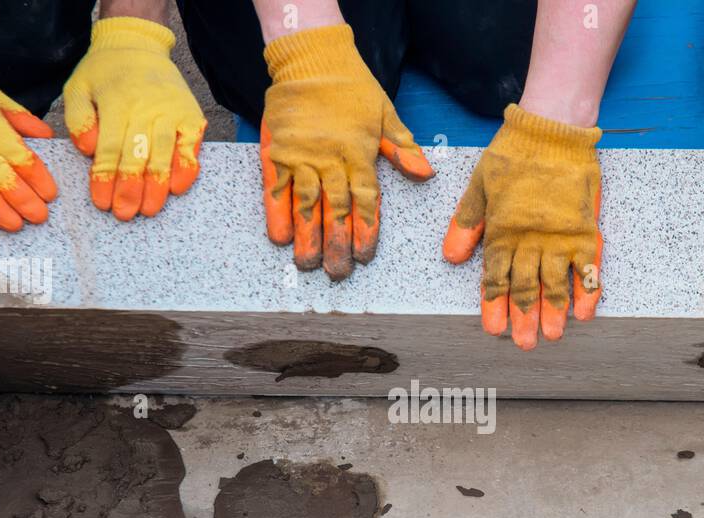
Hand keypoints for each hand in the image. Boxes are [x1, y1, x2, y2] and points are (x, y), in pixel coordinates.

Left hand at [64, 17, 206, 220]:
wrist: (138, 44)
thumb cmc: (104, 72)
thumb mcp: (78, 88)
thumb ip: (78, 119)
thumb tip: (88, 150)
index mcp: (116, 101)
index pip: (110, 148)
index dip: (105, 178)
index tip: (102, 202)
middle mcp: (146, 106)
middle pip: (137, 156)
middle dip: (130, 189)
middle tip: (124, 213)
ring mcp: (171, 111)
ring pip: (164, 155)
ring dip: (156, 186)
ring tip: (149, 209)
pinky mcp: (191, 116)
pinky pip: (191, 147)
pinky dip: (186, 168)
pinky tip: (177, 188)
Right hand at [260, 24, 432, 279]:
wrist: (311, 59)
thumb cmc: (352, 87)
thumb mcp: (385, 114)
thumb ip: (403, 148)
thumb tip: (427, 173)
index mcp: (359, 155)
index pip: (365, 200)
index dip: (365, 230)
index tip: (364, 256)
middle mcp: (330, 160)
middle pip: (335, 210)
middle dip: (337, 244)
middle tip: (337, 273)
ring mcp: (301, 157)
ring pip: (306, 204)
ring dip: (307, 237)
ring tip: (308, 264)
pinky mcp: (276, 152)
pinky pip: (276, 188)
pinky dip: (277, 213)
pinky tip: (279, 237)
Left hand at [442, 105, 601, 350]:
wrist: (553, 131)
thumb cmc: (512, 155)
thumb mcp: (478, 186)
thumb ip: (466, 224)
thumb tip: (450, 258)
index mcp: (501, 232)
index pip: (495, 278)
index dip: (494, 305)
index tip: (494, 329)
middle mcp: (530, 240)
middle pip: (525, 288)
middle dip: (523, 318)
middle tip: (523, 344)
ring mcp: (559, 237)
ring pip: (555, 284)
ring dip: (553, 313)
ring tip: (551, 336)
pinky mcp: (584, 229)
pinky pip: (587, 268)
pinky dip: (587, 291)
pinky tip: (585, 312)